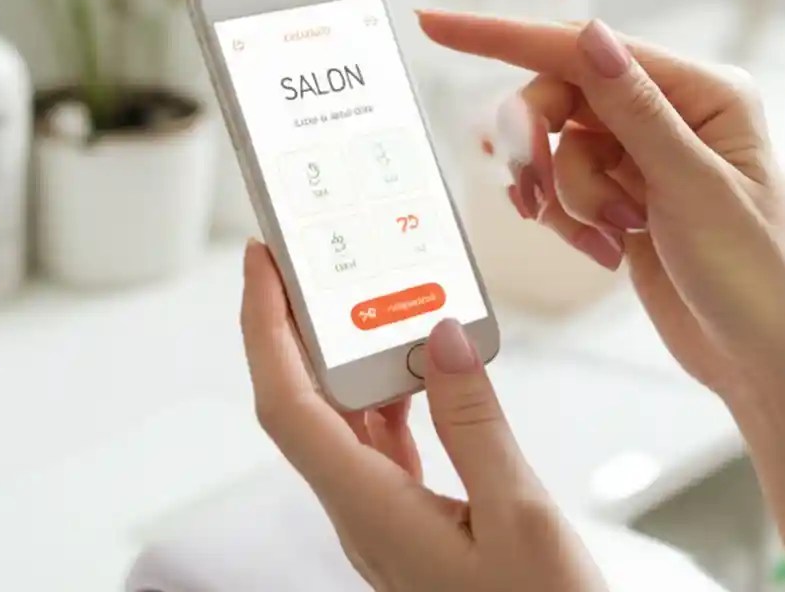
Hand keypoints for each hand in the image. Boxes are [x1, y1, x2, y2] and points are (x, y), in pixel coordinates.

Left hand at [239, 240, 606, 591]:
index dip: (264, 329)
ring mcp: (382, 520)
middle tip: (316, 261)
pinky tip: (424, 370)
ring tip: (373, 298)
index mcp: (371, 511)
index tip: (263, 264)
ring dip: (350, 360)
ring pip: (343, 424)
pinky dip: (395, 398)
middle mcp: (360, 514)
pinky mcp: (411, 523)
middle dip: (298, 327)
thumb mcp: (521, 516)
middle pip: (303, 405)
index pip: (288, 405)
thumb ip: (476, 423)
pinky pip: (382, 446)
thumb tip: (440, 336)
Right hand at [419, 14, 784, 591]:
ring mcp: (645, 160)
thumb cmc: (757, 276)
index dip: (505, 36)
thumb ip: (636, 111)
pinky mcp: (625, 200)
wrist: (766, 361)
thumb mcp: (694, 189)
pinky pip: (564, 191)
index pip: (585, 48)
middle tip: (536, 197)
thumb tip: (589, 35)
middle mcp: (672, 116)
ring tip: (605, 237)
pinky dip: (569, 220)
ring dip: (565, 197)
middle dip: (541, 150)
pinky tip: (605, 250)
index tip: (437, 24)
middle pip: (560, 99)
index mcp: (703, 93)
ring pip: (557, 150)